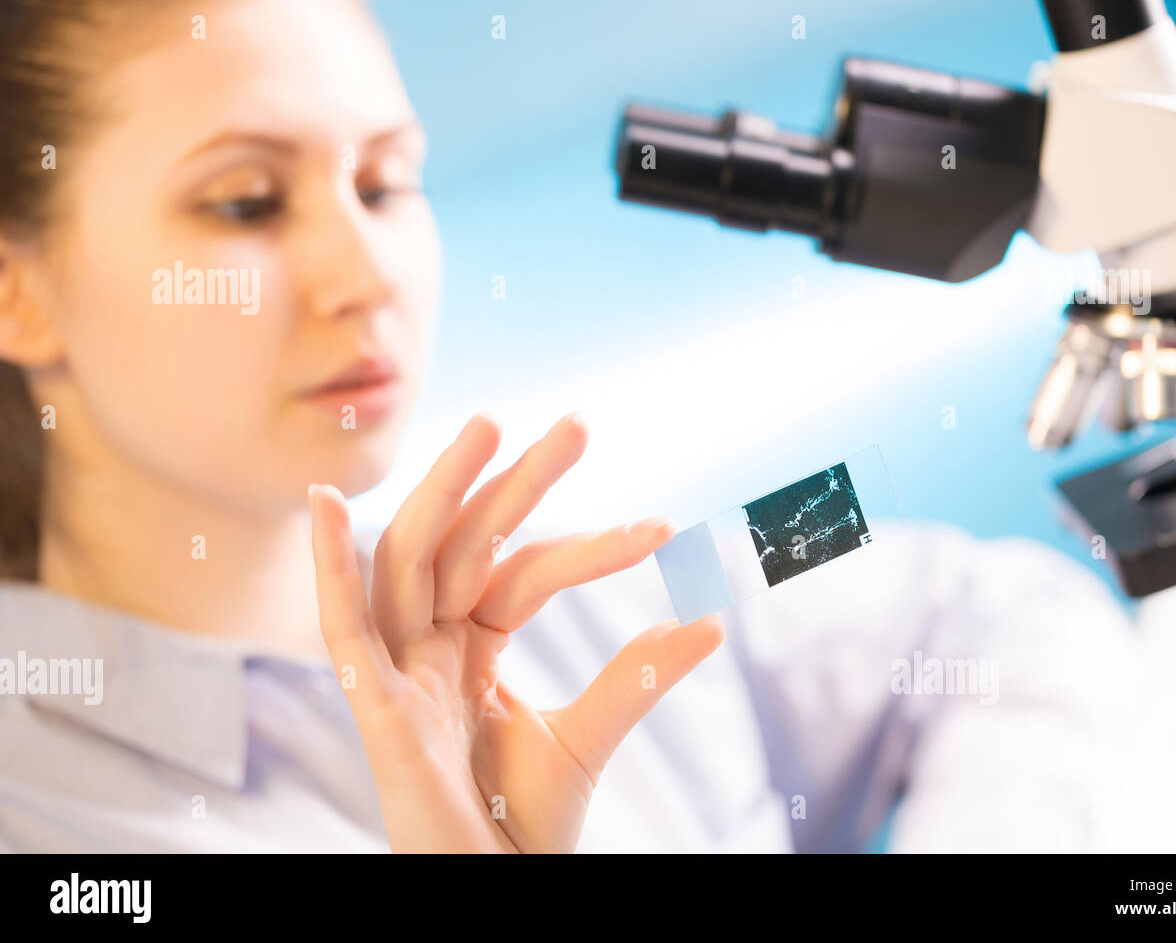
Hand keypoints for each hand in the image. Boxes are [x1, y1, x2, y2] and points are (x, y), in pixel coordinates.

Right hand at [307, 411, 723, 851]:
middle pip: (464, 545)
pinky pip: (339, 632)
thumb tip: (709, 622)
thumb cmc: (523, 828)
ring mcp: (398, 676)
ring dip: (442, 490)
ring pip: (409, 561)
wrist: (497, 893)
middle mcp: (427, 652)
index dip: (587, 547)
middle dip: (516, 482)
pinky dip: (326, 567)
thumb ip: (637, 676)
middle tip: (580, 424)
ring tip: (491, 424)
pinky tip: (324, 504)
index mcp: (468, 653)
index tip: (661, 530)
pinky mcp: (376, 711)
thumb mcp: (589, 736)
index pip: (521, 572)